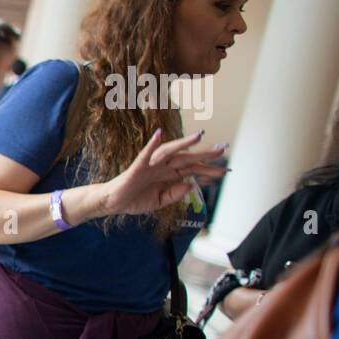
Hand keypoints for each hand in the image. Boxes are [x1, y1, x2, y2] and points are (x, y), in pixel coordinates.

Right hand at [102, 130, 227, 217]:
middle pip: (187, 158)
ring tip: (199, 136)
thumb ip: (175, 194)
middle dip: (205, 154)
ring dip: (184, 143)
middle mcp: (162, 167)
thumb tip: (192, 185)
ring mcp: (150, 165)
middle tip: (223, 149)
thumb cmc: (134, 200)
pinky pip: (145, 154)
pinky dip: (152, 144)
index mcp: (168, 175)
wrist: (113, 203)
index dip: (208, 169)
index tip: (225, 171)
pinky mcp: (137, 167)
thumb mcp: (160, 201)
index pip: (192, 170)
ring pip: (170, 152)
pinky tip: (159, 135)